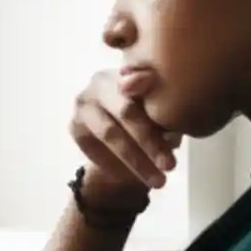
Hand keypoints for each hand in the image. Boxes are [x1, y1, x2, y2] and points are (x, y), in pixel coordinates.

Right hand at [69, 70, 181, 205]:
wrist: (119, 131)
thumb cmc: (148, 115)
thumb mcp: (161, 112)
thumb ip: (164, 113)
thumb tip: (175, 122)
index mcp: (128, 70)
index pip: (145, 93)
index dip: (159, 116)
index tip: (176, 144)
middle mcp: (100, 81)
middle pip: (126, 112)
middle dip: (149, 143)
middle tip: (169, 167)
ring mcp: (83, 103)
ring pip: (110, 134)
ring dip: (135, 160)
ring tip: (157, 180)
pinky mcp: (74, 125)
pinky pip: (95, 149)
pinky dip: (114, 165)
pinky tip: (131, 178)